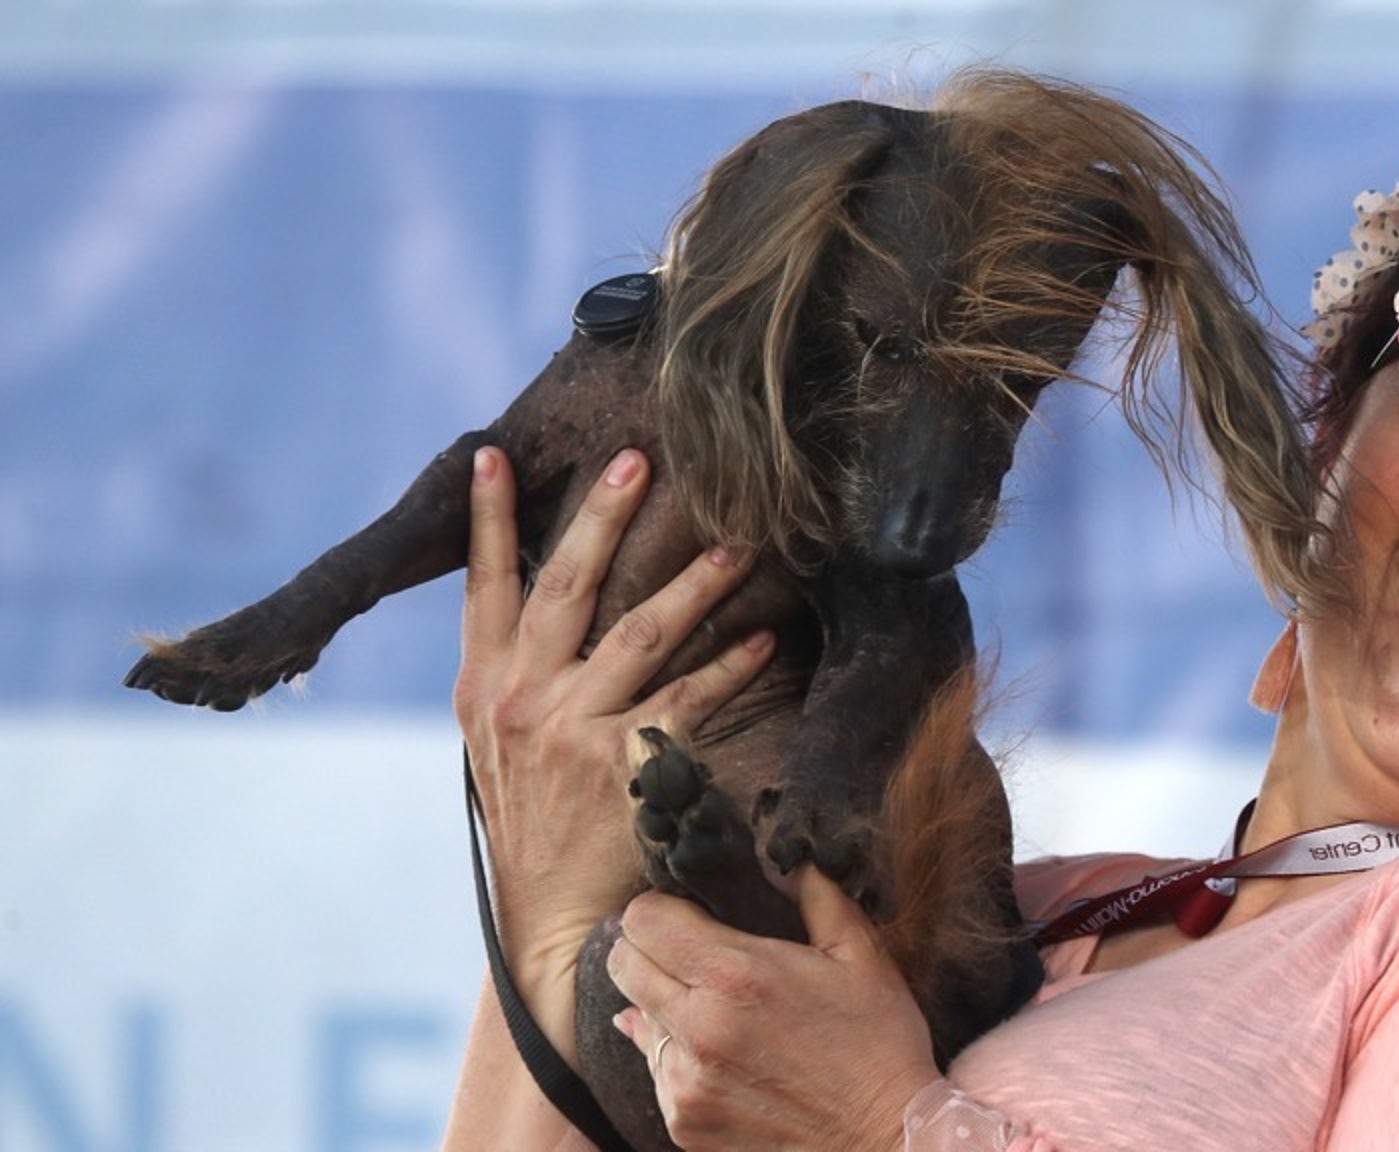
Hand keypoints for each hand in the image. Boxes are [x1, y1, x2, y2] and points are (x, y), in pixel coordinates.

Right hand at [454, 446, 775, 1056]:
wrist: (548, 917)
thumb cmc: (533, 824)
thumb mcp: (494, 747)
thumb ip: (512, 678)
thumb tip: (541, 601)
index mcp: (482, 690)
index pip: (482, 589)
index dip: (487, 521)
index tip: (493, 455)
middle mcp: (521, 700)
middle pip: (565, 587)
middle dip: (601, 518)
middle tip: (638, 460)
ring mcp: (572, 730)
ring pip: (642, 632)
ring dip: (695, 583)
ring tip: (740, 544)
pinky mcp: (626, 763)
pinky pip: (690, 698)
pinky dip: (730, 666)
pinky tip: (764, 640)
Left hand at [608, 866, 941, 1151]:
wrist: (884, 1142)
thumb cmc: (879, 1045)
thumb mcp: (862, 956)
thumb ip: (818, 895)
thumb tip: (785, 860)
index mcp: (737, 976)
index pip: (642, 920)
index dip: (660, 908)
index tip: (690, 914)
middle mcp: (698, 1028)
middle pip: (623, 964)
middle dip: (650, 949)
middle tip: (692, 954)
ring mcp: (685, 1082)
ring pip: (637, 1017)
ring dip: (665, 1004)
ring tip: (719, 1011)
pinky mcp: (684, 1123)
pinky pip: (655, 1070)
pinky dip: (677, 1055)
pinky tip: (725, 1054)